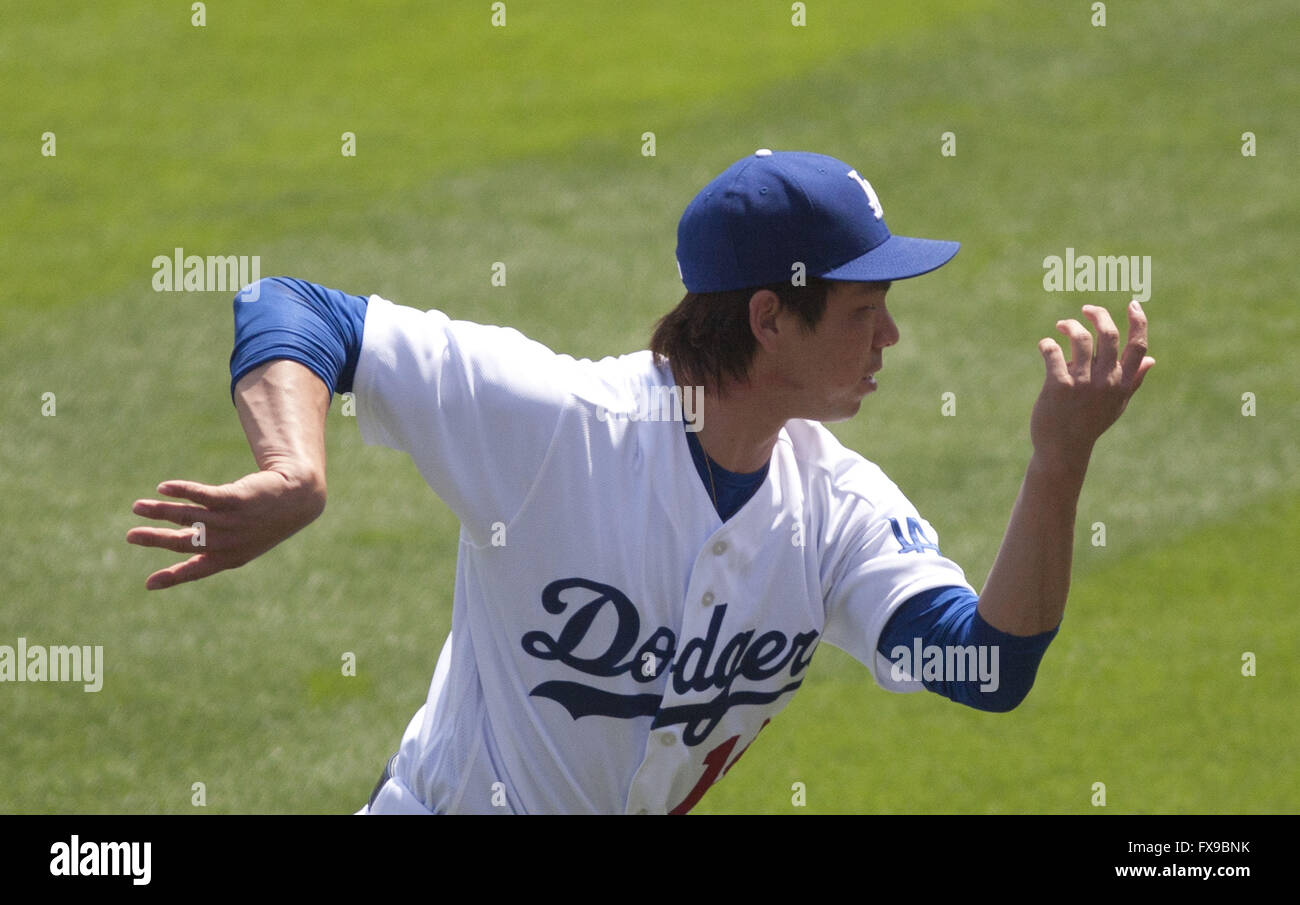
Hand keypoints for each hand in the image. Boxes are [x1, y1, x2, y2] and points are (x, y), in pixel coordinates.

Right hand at [127, 470, 324, 589]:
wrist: (297, 498)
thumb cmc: (264, 521)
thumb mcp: (241, 539)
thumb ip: (210, 542)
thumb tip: (175, 542)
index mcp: (229, 557)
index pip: (196, 570)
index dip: (172, 578)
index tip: (149, 584)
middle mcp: (228, 542)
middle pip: (184, 542)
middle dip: (155, 539)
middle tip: (130, 536)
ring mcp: (232, 520)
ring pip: (188, 516)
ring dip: (160, 511)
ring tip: (137, 507)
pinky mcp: (235, 498)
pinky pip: (203, 495)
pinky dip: (182, 490)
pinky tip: (164, 488)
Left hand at [1030, 300, 1154, 468]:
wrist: (1063, 449)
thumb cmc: (1090, 424)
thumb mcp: (1117, 404)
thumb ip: (1133, 380)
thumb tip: (1151, 360)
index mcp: (1122, 382)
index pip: (1138, 346)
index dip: (1138, 321)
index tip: (1133, 304)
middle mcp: (1106, 380)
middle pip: (1108, 335)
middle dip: (1098, 314)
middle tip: (1086, 309)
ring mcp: (1083, 383)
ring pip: (1081, 339)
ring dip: (1070, 326)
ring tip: (1062, 326)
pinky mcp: (1059, 386)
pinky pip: (1054, 353)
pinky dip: (1048, 344)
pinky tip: (1044, 345)